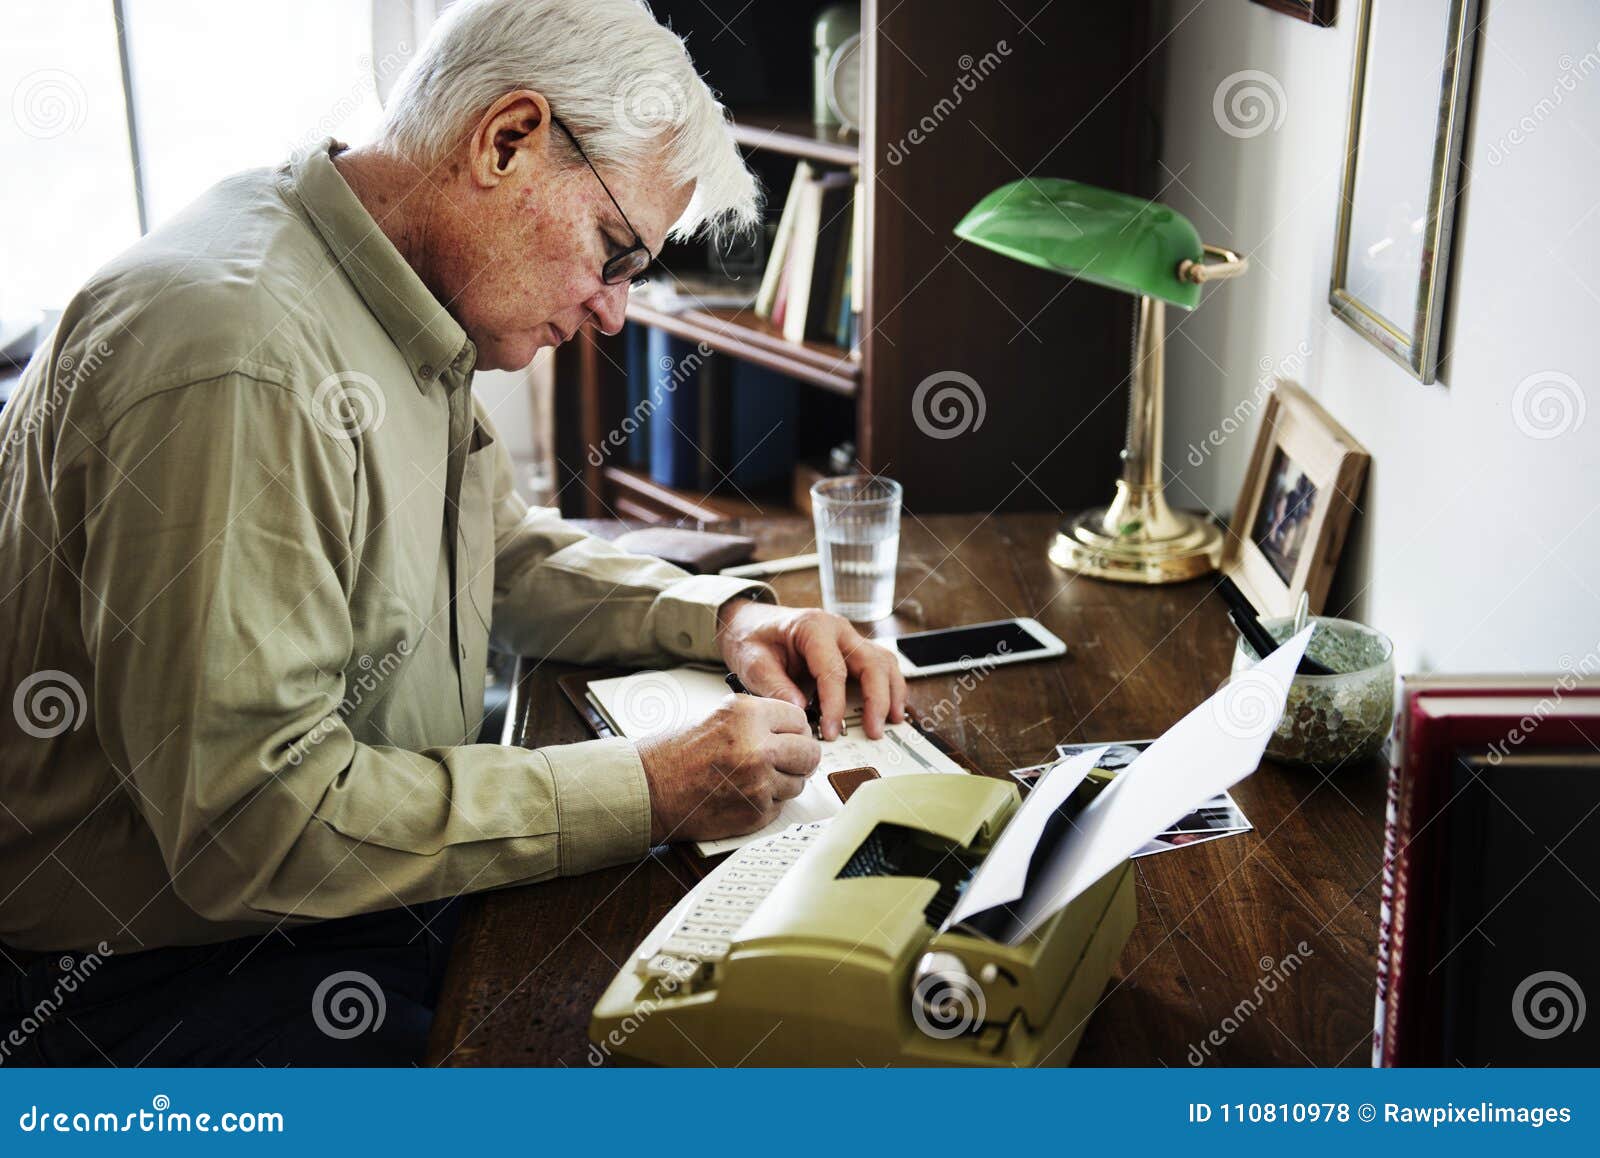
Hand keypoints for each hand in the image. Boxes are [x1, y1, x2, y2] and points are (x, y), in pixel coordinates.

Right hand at [638, 694, 820, 842]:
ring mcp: (759, 782)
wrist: (649, 790)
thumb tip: (792, 730)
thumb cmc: (673, 755)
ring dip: (783, 783)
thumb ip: (757, 721)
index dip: (796, 730)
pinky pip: (780, 806)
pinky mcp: (755, 811)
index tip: (793, 737)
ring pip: (798, 783)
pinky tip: (742, 795)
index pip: (799, 719)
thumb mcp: (718, 717)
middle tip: (789, 761)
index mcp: (747, 714)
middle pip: (809, 752)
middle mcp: (758, 746)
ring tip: (755, 779)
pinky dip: (766, 803)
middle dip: (801, 757)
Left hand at [716, 600, 907, 740]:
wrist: (753, 624)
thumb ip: (775, 685)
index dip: (835, 704)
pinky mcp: (853, 651)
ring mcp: (849, 638)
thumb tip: (801, 711)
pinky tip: (889, 710)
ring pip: (884, 662)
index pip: (833, 670)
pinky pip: (880, 666)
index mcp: (813, 627)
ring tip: (891, 723)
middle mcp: (838, 629)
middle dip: (876, 699)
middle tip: (873, 732)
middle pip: (872, 662)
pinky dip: (889, 688)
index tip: (831, 731)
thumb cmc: (753, 639)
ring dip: (891, 693)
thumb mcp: (753, 662)